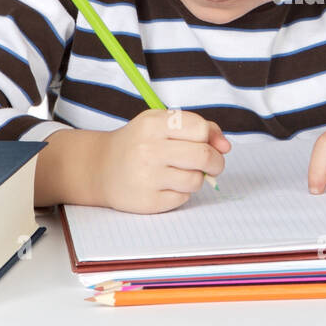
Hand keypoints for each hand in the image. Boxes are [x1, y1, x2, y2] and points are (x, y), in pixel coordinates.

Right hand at [88, 108, 229, 213]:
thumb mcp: (162, 123)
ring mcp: (146, 177)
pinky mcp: (147, 201)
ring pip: (196, 180)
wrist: (100, 168)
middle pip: (204, 156)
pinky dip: (181, 192)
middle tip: (212, 165)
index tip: (210, 144)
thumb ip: (198, 127)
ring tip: (180, 173)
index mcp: (153, 124)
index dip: (211, 138)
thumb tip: (225, 146)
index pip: (200, 129)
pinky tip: (165, 185)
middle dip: (216, 162)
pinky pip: (183, 198)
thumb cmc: (139, 142)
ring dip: (196, 178)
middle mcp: (148, 149)